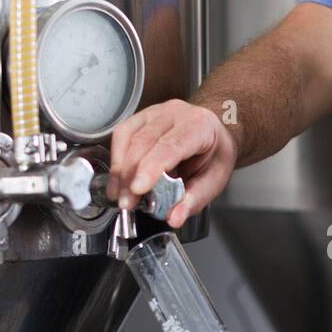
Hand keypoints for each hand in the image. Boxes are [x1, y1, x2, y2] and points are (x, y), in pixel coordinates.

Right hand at [107, 98, 236, 227]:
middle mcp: (175, 114)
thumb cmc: (214, 155)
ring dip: (120, 169)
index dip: (151, 167)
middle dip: (131, 175)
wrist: (215, 134)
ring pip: (127, 136)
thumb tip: (174, 218)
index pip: (171, 145)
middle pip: (144, 141)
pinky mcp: (140, 118)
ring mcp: (155, 113)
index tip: (137, 189)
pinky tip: (118, 181)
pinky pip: (121, 135)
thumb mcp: (214, 181)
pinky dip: (116, 160)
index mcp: (199, 126)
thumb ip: (195, 200)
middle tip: (127, 203)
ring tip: (120, 195)